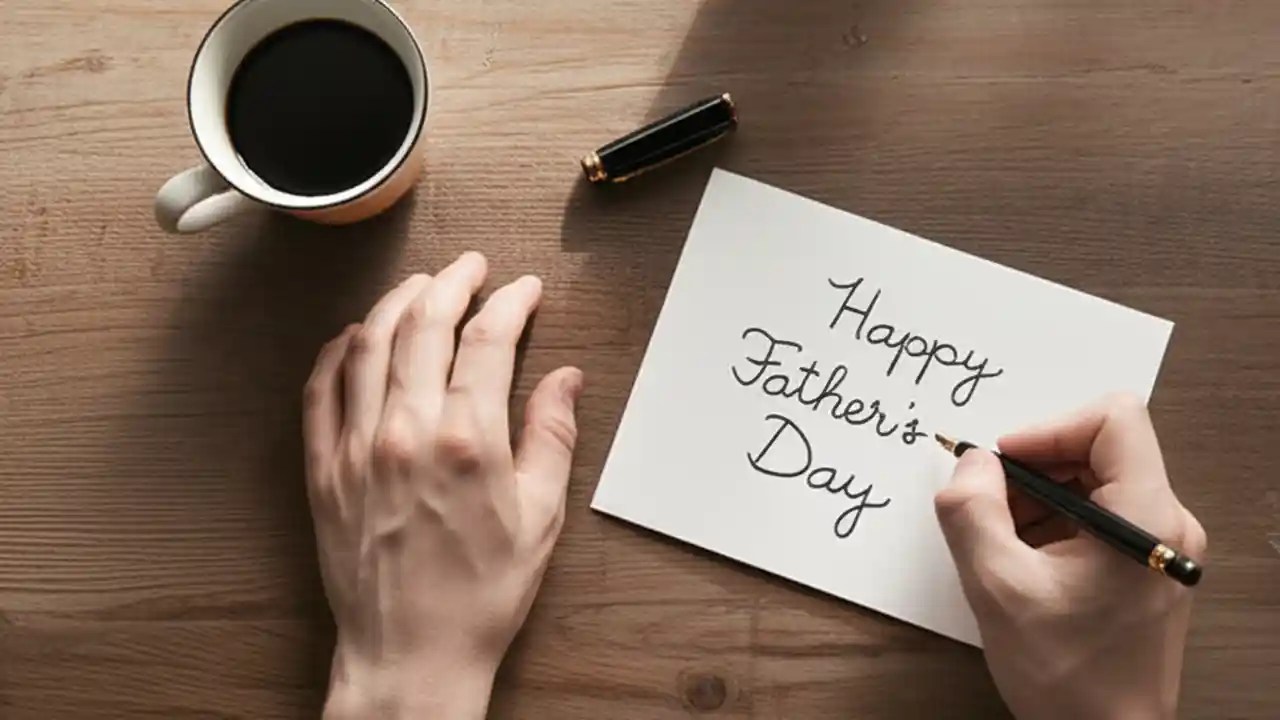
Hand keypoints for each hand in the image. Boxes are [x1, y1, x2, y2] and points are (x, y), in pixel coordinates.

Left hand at [302, 252, 583, 719]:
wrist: (411, 655)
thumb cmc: (481, 594)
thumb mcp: (540, 516)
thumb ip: (552, 436)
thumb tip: (565, 379)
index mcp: (468, 441)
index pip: (488, 340)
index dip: (510, 302)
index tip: (523, 288)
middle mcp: (406, 431)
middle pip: (424, 326)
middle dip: (451, 282)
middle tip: (470, 267)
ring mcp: (356, 448)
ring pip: (367, 345)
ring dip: (395, 303)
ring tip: (418, 286)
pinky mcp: (323, 471)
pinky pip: (319, 390)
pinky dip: (335, 352)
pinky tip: (353, 337)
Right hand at [934, 394, 1205, 719]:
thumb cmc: (1068, 677)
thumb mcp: (997, 587)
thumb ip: (971, 511)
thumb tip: (970, 462)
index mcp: (1147, 518)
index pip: (1113, 418)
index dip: (1047, 428)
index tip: (1002, 462)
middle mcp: (1165, 523)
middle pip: (1097, 448)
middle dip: (1031, 467)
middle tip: (986, 504)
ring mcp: (1157, 544)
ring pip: (1091, 480)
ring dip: (1035, 497)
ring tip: (999, 542)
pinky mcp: (1141, 563)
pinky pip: (1093, 514)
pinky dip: (1048, 523)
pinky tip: (1019, 561)